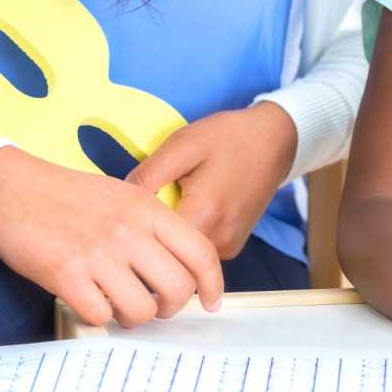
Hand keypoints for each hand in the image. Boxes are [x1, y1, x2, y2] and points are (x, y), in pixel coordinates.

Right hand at [0, 146, 223, 327]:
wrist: (12, 189)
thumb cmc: (67, 195)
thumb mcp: (123, 195)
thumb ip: (153, 226)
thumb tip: (181, 265)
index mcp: (147, 208)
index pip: (200, 252)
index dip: (213, 284)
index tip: (211, 302)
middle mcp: (129, 230)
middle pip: (178, 289)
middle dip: (171, 307)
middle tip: (155, 306)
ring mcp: (98, 253)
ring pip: (142, 309)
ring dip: (134, 317)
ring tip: (118, 305)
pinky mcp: (67, 274)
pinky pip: (101, 316)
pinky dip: (99, 316)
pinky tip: (89, 301)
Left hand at [125, 101, 296, 258]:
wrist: (275, 140)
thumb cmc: (230, 137)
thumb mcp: (183, 144)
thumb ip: (148, 175)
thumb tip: (116, 202)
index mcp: (204, 214)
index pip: (151, 245)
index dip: (130, 233)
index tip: (121, 217)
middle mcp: (218, 240)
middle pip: (166, 254)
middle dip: (147, 235)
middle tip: (142, 206)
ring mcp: (227, 247)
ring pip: (181, 255)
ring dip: (167, 235)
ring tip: (169, 200)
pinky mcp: (231, 247)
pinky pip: (196, 249)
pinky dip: (185, 233)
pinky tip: (187, 206)